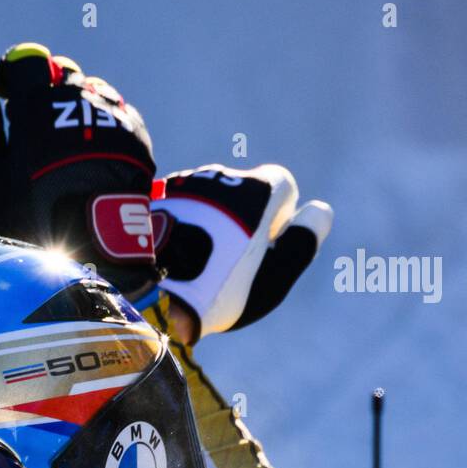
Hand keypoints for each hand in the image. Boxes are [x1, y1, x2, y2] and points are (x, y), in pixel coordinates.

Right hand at [0, 42, 158, 297]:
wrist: (95, 244)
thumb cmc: (30, 213)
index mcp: (38, 103)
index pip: (26, 60)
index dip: (11, 73)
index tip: (4, 94)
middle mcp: (79, 98)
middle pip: (60, 74)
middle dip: (43, 92)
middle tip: (31, 128)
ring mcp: (112, 115)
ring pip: (89, 93)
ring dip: (73, 110)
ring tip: (63, 149)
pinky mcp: (136, 135)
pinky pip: (113, 116)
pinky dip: (98, 129)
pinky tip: (89, 161)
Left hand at [153, 164, 331, 340]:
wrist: (146, 288)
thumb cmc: (218, 288)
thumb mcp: (274, 275)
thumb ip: (302, 242)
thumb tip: (320, 212)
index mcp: (258, 191)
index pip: (282, 185)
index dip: (279, 215)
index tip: (265, 245)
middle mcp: (222, 178)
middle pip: (241, 193)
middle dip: (240, 220)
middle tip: (229, 262)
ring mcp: (184, 186)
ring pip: (207, 199)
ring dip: (208, 221)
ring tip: (196, 263)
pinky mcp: (154, 200)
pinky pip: (178, 207)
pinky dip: (181, 224)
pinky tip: (173, 255)